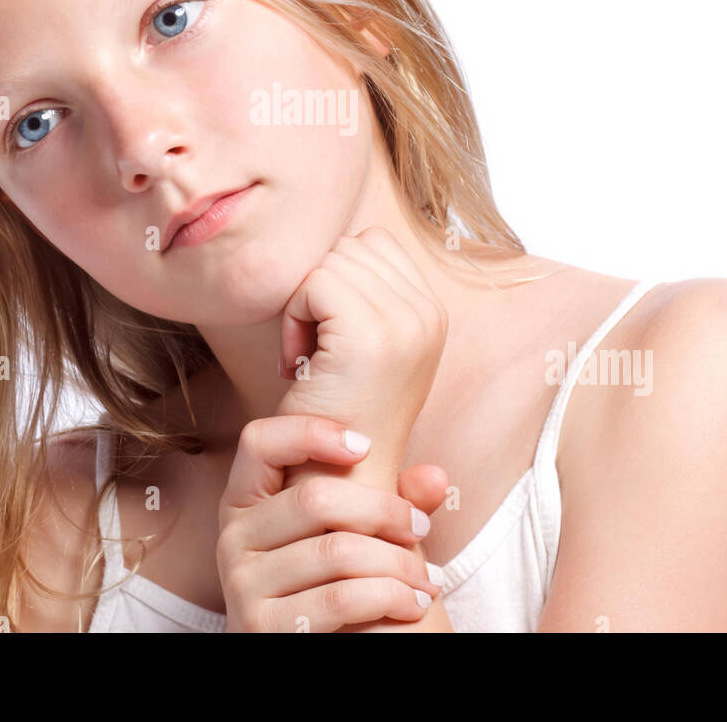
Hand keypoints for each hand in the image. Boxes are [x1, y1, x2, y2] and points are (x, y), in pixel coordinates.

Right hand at [216, 415, 448, 632]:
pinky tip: (413, 605)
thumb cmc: (333, 582)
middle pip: (314, 497)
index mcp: (243, 502)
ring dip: (398, 565)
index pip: (259, 441)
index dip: (310, 432)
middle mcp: (231, 538)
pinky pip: (338, 599)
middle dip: (384, 511)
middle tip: (422, 528)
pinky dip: (388, 597)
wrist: (320, 648)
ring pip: (336, 550)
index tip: (366, 445)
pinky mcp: (260, 627)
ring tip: (428, 579)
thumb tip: (438, 477)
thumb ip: (389, 500)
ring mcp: (241, 584)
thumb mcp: (353, 533)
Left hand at [275, 226, 448, 473]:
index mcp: (433, 311)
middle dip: (321, 289)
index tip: (334, 336)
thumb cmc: (338, 412)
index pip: (373, 243)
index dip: (340, 280)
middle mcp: (429, 313)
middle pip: (350, 246)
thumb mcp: (369, 344)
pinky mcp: (370, 335)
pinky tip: (299, 363)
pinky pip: (314, 283)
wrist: (341, 482)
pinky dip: (293, 318)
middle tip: (317, 349)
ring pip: (331, 261)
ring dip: (304, 304)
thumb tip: (339, 245)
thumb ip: (369, 292)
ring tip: (311, 356)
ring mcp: (405, 323)